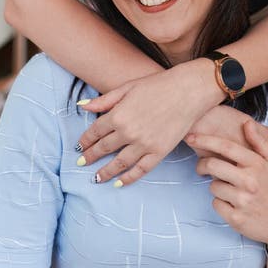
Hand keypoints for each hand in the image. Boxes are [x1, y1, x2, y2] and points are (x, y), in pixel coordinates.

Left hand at [74, 60, 220, 184]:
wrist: (188, 91)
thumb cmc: (158, 84)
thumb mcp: (127, 87)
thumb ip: (104, 100)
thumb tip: (82, 106)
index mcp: (118, 114)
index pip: (95, 132)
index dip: (85, 140)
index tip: (79, 146)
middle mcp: (128, 132)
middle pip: (103, 148)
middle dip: (90, 156)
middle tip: (81, 162)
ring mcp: (144, 144)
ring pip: (119, 163)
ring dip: (104, 172)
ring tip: (96, 178)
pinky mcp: (159, 152)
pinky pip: (140, 170)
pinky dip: (128, 179)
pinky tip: (118, 183)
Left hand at [188, 120, 267, 253]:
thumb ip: (260, 142)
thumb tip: (247, 123)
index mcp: (257, 165)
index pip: (226, 147)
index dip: (205, 140)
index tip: (191, 136)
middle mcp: (249, 181)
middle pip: (213, 165)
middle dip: (203, 164)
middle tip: (203, 167)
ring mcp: (242, 200)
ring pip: (213, 186)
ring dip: (216, 186)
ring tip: (229, 189)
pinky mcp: (235, 218)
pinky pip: (216, 204)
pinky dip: (220, 203)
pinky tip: (232, 203)